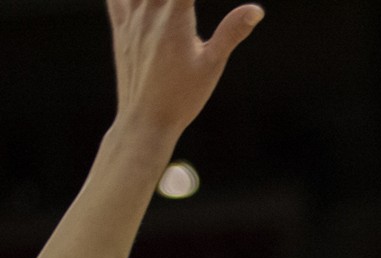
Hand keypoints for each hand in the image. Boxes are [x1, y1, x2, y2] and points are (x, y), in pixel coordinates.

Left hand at [108, 0, 263, 138]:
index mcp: (174, 19)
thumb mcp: (213, 65)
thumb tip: (256, 10)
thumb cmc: (183, 96)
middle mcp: (148, 13)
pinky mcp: (120, 30)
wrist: (145, 119)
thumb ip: (232, 32)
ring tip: (167, 0)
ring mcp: (131, 20)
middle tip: (183, 2)